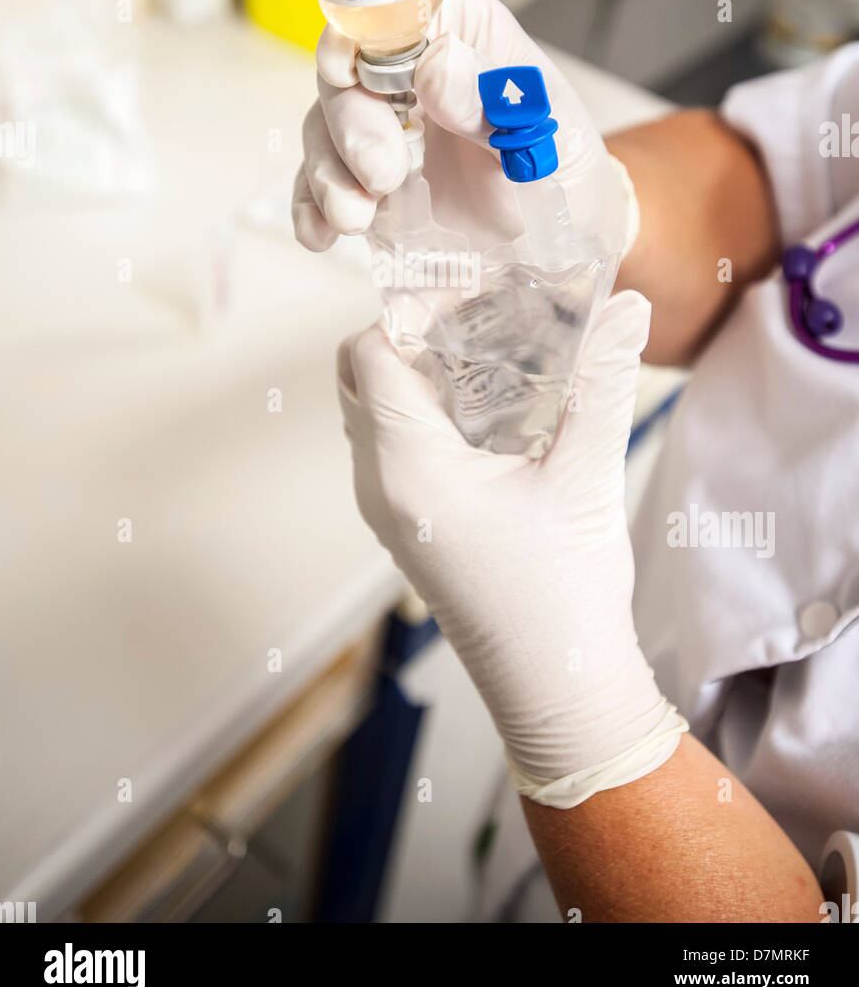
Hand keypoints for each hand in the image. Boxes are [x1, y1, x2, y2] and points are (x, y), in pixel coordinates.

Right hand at [292, 0, 631, 257]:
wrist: (569, 234)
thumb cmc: (564, 163)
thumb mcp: (546, 132)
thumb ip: (489, 101)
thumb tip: (434, 63)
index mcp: (459, 31)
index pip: (397, 0)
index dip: (361, 20)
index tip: (347, 64)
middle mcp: (409, 71)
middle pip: (347, 72)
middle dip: (349, 124)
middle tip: (379, 174)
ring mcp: (382, 127)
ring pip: (325, 129)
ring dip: (327, 173)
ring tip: (354, 217)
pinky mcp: (366, 181)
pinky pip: (322, 184)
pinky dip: (312, 208)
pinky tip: (321, 234)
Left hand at [338, 289, 685, 802]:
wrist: (558, 692)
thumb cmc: (565, 595)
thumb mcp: (585, 477)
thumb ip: (601, 382)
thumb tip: (626, 306)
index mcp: (406, 466)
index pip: (369, 352)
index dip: (413, 310)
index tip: (475, 294)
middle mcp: (379, 484)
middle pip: (361, 375)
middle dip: (409, 334)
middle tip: (480, 316)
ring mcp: (386, 509)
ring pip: (374, 411)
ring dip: (416, 372)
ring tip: (488, 352)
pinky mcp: (408, 526)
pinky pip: (391, 446)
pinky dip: (423, 412)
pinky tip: (491, 408)